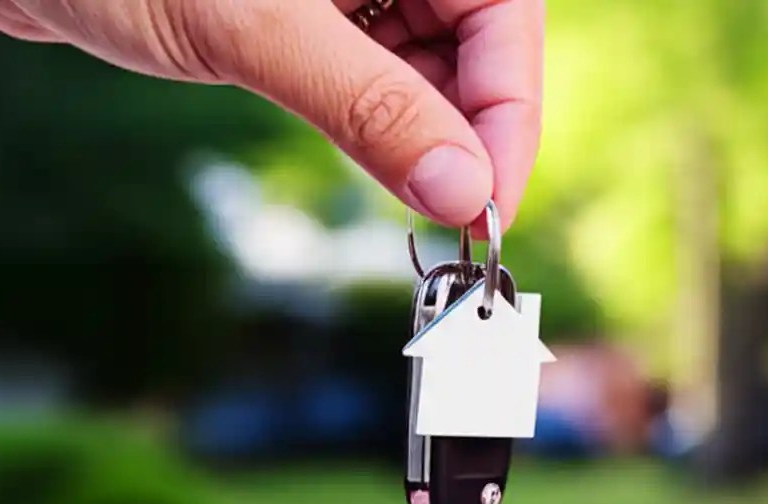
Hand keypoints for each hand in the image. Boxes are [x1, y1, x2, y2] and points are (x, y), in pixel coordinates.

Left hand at [0, 0, 541, 231]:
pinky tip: (377, 160)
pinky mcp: (321, 12)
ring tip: (415, 197)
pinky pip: (380, 73)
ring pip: (432, 67)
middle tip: (452, 218)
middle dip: (469, 132)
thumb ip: (370, 108)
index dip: (509, 114)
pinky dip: (382, 122)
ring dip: (428, 136)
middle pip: (479, 45)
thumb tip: (461, 191)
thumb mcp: (259, 30)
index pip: (507, 17)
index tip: (488, 205)